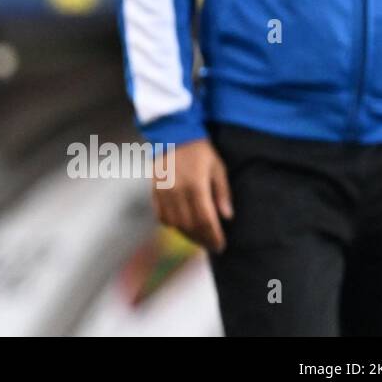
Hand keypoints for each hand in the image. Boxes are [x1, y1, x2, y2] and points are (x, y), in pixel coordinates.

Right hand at [150, 138, 233, 253]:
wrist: (173, 134)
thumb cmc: (200, 151)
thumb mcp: (218, 168)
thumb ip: (222, 193)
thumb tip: (227, 217)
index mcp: (196, 186)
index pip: (206, 221)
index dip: (214, 237)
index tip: (221, 246)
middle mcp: (178, 192)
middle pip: (190, 226)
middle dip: (202, 239)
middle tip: (211, 245)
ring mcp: (164, 192)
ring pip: (175, 224)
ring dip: (187, 234)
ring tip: (198, 238)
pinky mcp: (154, 190)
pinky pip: (161, 215)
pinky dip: (171, 224)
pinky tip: (181, 225)